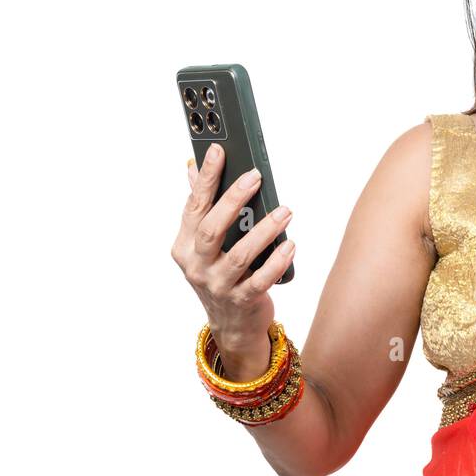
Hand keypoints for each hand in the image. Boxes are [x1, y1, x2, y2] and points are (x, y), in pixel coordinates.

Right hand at [170, 144, 295, 379]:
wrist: (232, 325)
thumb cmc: (221, 274)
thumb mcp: (204, 244)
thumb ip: (201, 206)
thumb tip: (193, 165)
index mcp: (184, 246)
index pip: (194, 206)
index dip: (206, 178)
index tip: (219, 151)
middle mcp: (196, 265)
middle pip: (212, 228)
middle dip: (233, 199)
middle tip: (256, 176)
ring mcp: (217, 285)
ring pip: (239, 254)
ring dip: (264, 230)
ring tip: (285, 211)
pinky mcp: (241, 301)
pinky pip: (261, 279)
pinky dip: (277, 261)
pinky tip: (291, 244)